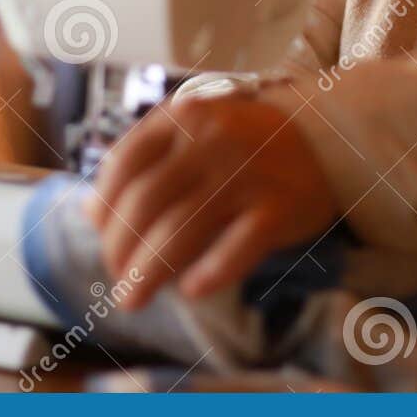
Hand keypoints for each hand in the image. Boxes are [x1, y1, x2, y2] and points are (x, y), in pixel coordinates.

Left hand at [84, 93, 337, 309]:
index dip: (104, 206)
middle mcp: (211, 141)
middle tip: (117, 279)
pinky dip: (209, 274)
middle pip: (146, 204)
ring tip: (132, 299)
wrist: (327, 137)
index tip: (100, 235)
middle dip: (120, 249)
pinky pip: (236, 249)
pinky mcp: (278, 210)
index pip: (124, 164)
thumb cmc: (246, 140)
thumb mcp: (193, 129)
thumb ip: (143, 160)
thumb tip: (89, 212)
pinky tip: (191, 291)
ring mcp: (246, 175)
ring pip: (181, 231)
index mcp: (184, 117)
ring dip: (149, 273)